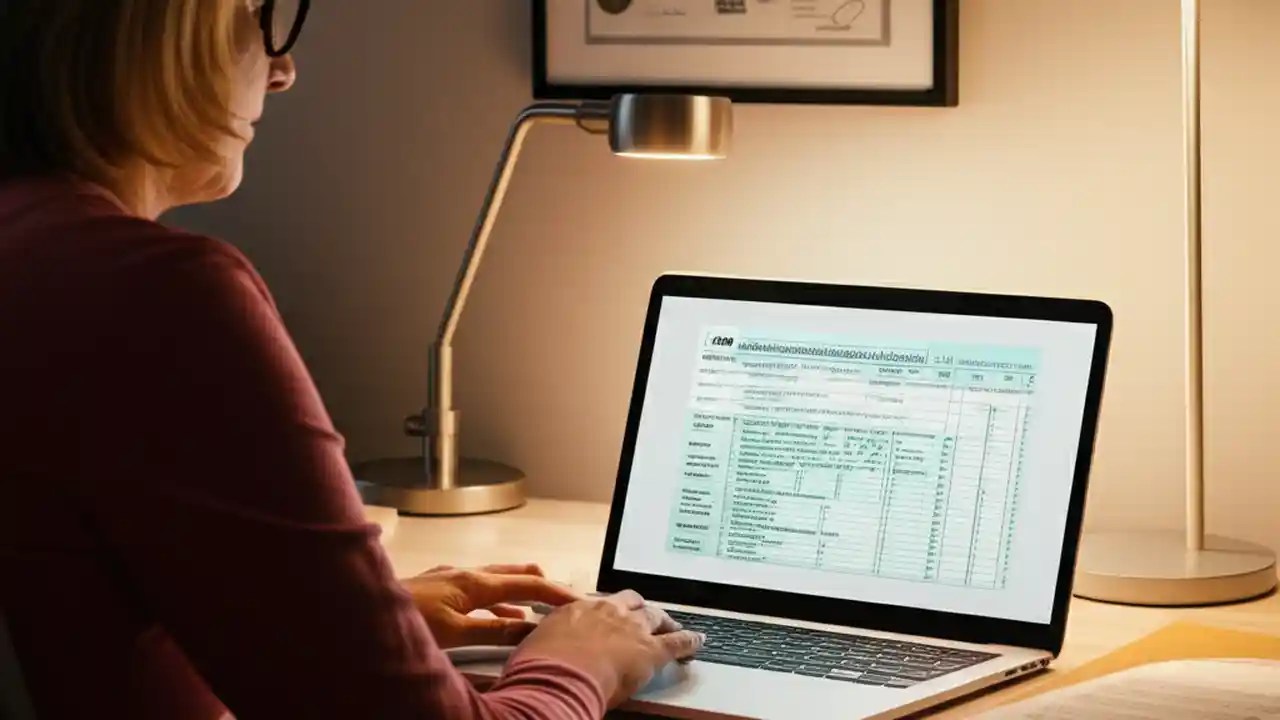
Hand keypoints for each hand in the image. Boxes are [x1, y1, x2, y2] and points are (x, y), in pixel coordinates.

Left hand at [402, 563, 579, 647]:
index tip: (577, 601)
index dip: (554, 592)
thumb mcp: (454, 632)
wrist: (361, 612)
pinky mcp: (439, 589)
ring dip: (519, 593)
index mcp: (473, 581)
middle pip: (513, 575)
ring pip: (496, 582)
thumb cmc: (407, 620)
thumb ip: (492, 630)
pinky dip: (498, 602)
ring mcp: (450, 579)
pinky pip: (479, 592)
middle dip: (541, 584)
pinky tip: (501, 615)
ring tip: (539, 606)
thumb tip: (528, 627)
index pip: (525, 584)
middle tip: (565, 596)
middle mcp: (464, 574)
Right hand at [511, 590, 704, 707]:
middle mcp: (607, 611)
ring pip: (656, 616)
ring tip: (673, 627)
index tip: (613, 616)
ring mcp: (631, 628)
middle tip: (647, 617)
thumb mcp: (537, 646)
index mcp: (578, 608)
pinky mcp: (649, 650)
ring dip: (665, 621)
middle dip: (641, 610)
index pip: (601, 604)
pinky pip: (677, 642)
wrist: (557, 678)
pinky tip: (699, 642)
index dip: (611, 611)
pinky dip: (690, 641)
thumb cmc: (540, 668)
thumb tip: (544, 651)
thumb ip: (549, 642)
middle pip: (633, 602)